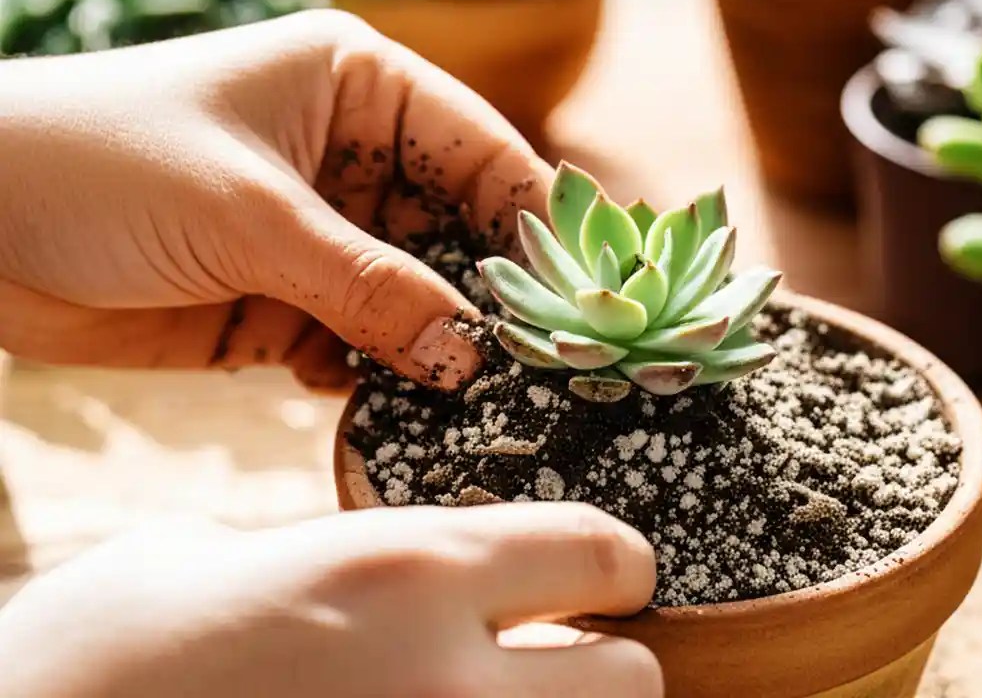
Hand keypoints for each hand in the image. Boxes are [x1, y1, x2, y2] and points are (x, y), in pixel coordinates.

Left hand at [0, 10, 551, 389]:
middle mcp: (354, 159)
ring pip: (416, 300)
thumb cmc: (100, 165)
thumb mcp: (253, 216)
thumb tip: (470, 355)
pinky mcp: (285, 304)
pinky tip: (409, 415)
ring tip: (488, 405)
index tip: (583, 302)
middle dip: (494, 302)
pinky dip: (383, 382)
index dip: (536, 227)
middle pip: (460, 235)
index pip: (483, 155)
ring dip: (441, 351)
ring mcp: (322, 236)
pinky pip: (363, 347)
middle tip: (545, 374)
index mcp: (360, 90)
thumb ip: (370, 288)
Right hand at [0, 504, 661, 696]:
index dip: (612, 563)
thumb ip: (343, 561)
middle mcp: (446, 684)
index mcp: (404, 572)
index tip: (601, 577)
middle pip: (632, 680)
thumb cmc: (96, 659)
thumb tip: (407, 575)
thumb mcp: (224, 563)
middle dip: (597, 668)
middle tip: (537, 665)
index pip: (601, 549)